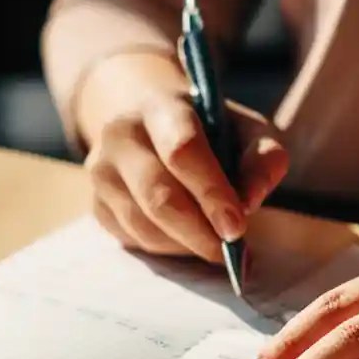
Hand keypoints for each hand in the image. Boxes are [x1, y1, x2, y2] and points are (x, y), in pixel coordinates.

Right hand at [78, 52, 287, 262]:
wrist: (146, 120)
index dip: (211, 192)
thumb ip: (263, 157)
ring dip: (185, 245)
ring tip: (214, 244)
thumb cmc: (206, 128)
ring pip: (144, 225)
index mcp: (158, 107)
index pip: (181, 150)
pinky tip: (187, 238)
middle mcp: (119, 135)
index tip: (237, 227)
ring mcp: (101, 172)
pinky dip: (167, 248)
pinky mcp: (96, 204)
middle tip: (230, 251)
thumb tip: (249, 203)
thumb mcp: (243, 127)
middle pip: (157, 195)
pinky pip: (133, 239)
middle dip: (199, 231)